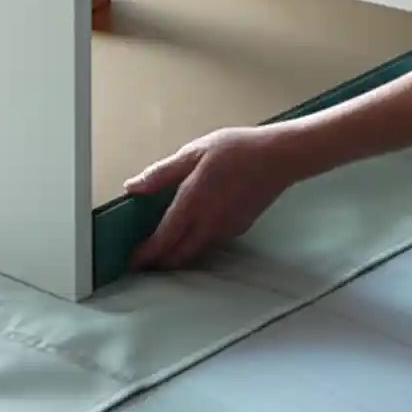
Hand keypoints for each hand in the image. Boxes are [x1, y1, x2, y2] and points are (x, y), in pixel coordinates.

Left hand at [123, 126, 303, 270]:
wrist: (279, 157)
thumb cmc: (235, 149)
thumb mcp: (193, 153)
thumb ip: (161, 173)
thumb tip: (131, 187)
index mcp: (193, 203)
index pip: (164, 239)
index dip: (147, 254)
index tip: (132, 262)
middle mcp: (208, 223)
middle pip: (179, 255)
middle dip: (160, 262)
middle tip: (143, 261)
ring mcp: (226, 229)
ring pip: (196, 251)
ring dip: (178, 254)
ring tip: (163, 248)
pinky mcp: (239, 228)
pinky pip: (211, 243)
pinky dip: (196, 244)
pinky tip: (191, 232)